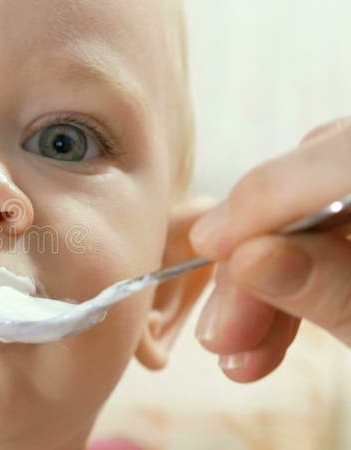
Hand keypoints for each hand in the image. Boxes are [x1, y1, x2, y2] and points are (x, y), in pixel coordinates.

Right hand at [189, 117, 350, 382]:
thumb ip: (334, 289)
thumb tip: (250, 258)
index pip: (342, 154)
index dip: (268, 195)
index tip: (208, 247)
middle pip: (313, 183)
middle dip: (254, 261)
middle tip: (222, 334)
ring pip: (308, 214)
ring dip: (261, 288)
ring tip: (238, 357)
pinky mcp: (350, 225)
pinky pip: (320, 235)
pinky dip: (290, 288)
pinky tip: (261, 344)